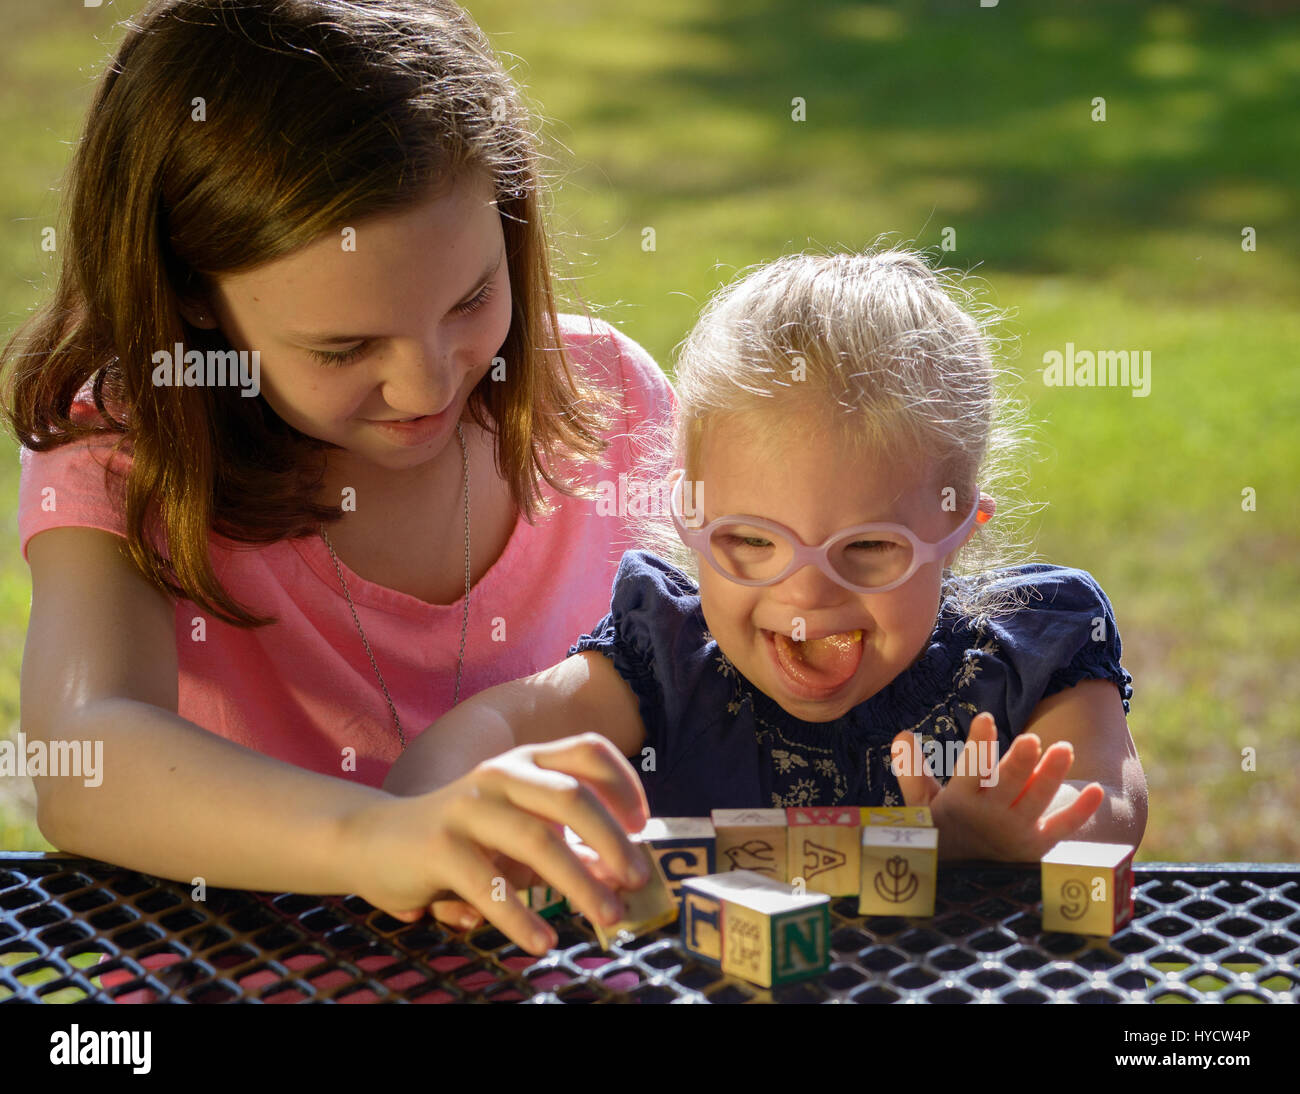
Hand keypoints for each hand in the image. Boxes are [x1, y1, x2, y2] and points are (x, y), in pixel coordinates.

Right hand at [343, 734, 651, 954]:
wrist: (372, 839)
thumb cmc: (459, 837)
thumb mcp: (515, 831)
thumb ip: (562, 843)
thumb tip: (619, 873)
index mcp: (524, 761)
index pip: (587, 750)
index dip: (623, 783)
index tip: (642, 824)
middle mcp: (499, 773)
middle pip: (571, 796)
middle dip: (613, 840)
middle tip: (637, 880)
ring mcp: (468, 806)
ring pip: (536, 841)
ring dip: (580, 883)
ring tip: (606, 916)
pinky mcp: (440, 846)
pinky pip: (490, 885)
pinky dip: (522, 917)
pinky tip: (543, 941)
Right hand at [890, 712, 1104, 860]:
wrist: (963, 881)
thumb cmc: (944, 831)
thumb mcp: (924, 807)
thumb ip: (914, 773)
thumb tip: (902, 734)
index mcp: (960, 802)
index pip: (970, 770)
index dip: (978, 746)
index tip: (987, 720)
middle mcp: (989, 817)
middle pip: (1007, 786)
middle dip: (1019, 764)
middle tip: (1032, 740)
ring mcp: (1016, 832)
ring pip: (1036, 801)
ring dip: (1051, 776)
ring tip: (1064, 749)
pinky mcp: (1038, 845)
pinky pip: (1062, 828)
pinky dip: (1080, 812)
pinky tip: (1097, 791)